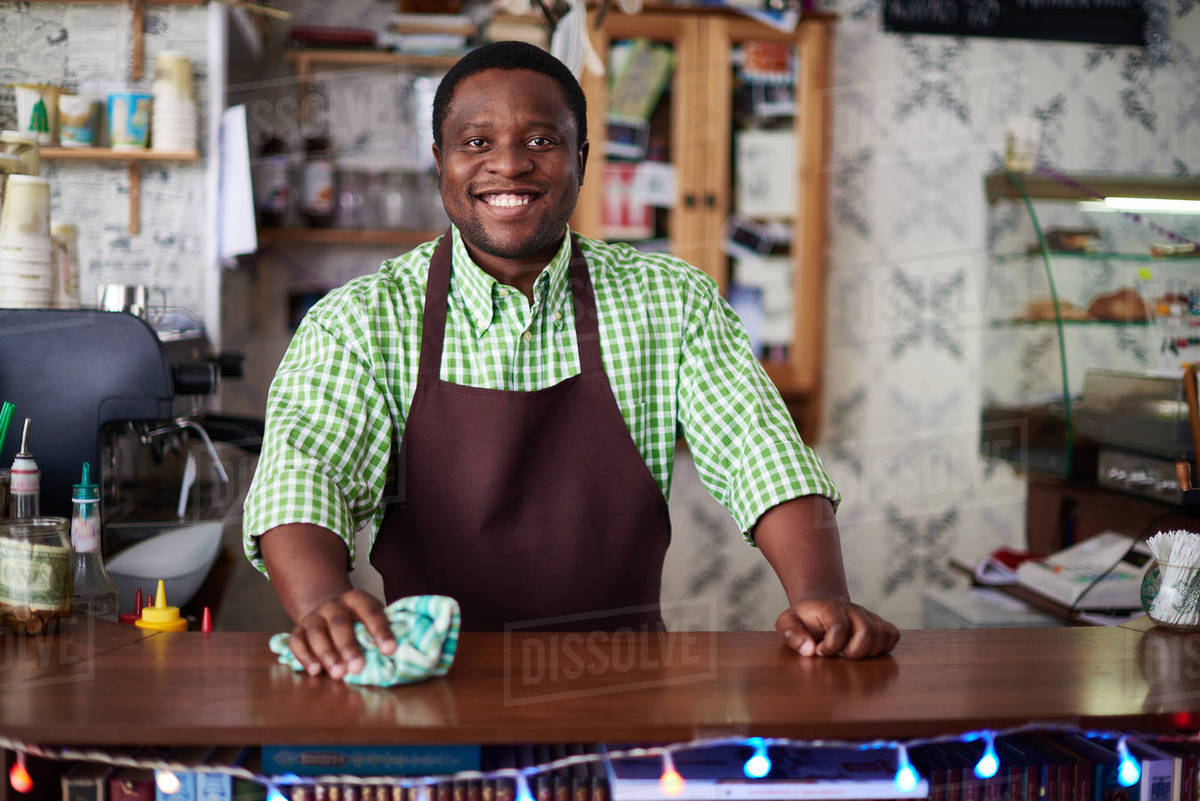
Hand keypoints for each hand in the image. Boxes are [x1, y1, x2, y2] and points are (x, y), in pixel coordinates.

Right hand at [287, 589, 395, 677]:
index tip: (390, 650)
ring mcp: (314, 617)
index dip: (381, 631)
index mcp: (357, 600)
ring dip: (327, 655)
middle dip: (349, 647)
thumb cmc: (358, 621)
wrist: (328, 610)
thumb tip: (396, 654)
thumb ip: (379, 632)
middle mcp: (334, 606)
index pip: (371, 612)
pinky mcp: (299, 630)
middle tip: (358, 668)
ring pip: (317, 634)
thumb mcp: (371, 619)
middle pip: (340, 624)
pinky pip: (297, 641)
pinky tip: (315, 670)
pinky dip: (304, 656)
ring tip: (338, 673)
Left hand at [775, 599, 899, 658]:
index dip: (831, 646)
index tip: (820, 651)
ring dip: (867, 653)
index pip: (839, 627)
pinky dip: (883, 648)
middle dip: (853, 652)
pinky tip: (865, 651)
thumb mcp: (787, 622)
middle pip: (867, 632)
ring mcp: (868, 615)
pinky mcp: (880, 623)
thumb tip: (809, 651)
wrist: (822, 606)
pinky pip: (893, 635)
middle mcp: (853, 609)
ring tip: (850, 653)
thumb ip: (791, 633)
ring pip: (882, 636)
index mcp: (830, 608)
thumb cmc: (804, 619)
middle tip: (839, 655)